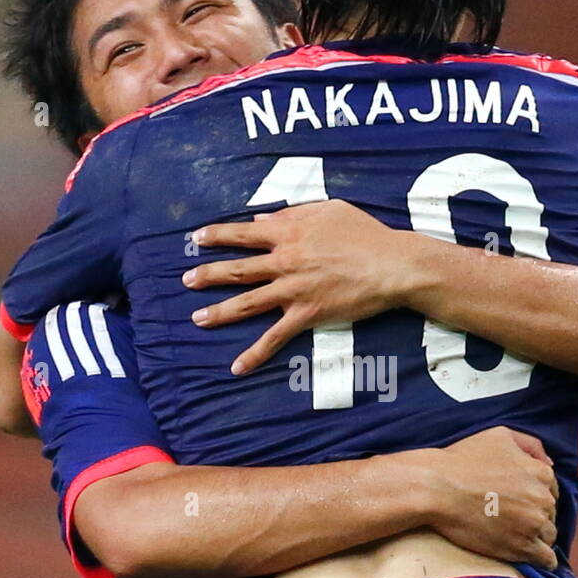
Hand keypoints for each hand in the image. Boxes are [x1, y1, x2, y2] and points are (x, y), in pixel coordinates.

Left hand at [182, 201, 408, 374]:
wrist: (391, 265)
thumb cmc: (366, 234)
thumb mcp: (329, 210)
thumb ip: (293, 214)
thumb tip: (262, 221)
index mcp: (288, 233)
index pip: (243, 234)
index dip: (217, 235)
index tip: (197, 238)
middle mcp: (284, 262)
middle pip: (236, 269)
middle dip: (207, 275)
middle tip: (185, 280)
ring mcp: (293, 290)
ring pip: (246, 302)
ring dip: (219, 311)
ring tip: (197, 319)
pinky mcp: (306, 314)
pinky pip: (275, 337)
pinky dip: (255, 354)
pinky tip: (236, 367)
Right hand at [425, 427, 558, 569]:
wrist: (437, 488)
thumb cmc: (463, 460)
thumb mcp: (500, 435)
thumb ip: (531, 445)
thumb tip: (550, 463)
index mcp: (541, 473)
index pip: (551, 491)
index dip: (536, 497)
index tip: (520, 503)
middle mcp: (543, 499)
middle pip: (551, 514)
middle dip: (536, 516)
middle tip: (513, 519)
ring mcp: (533, 525)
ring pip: (549, 536)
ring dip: (537, 537)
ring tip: (515, 537)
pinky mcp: (521, 547)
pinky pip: (546, 560)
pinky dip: (541, 559)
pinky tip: (530, 556)